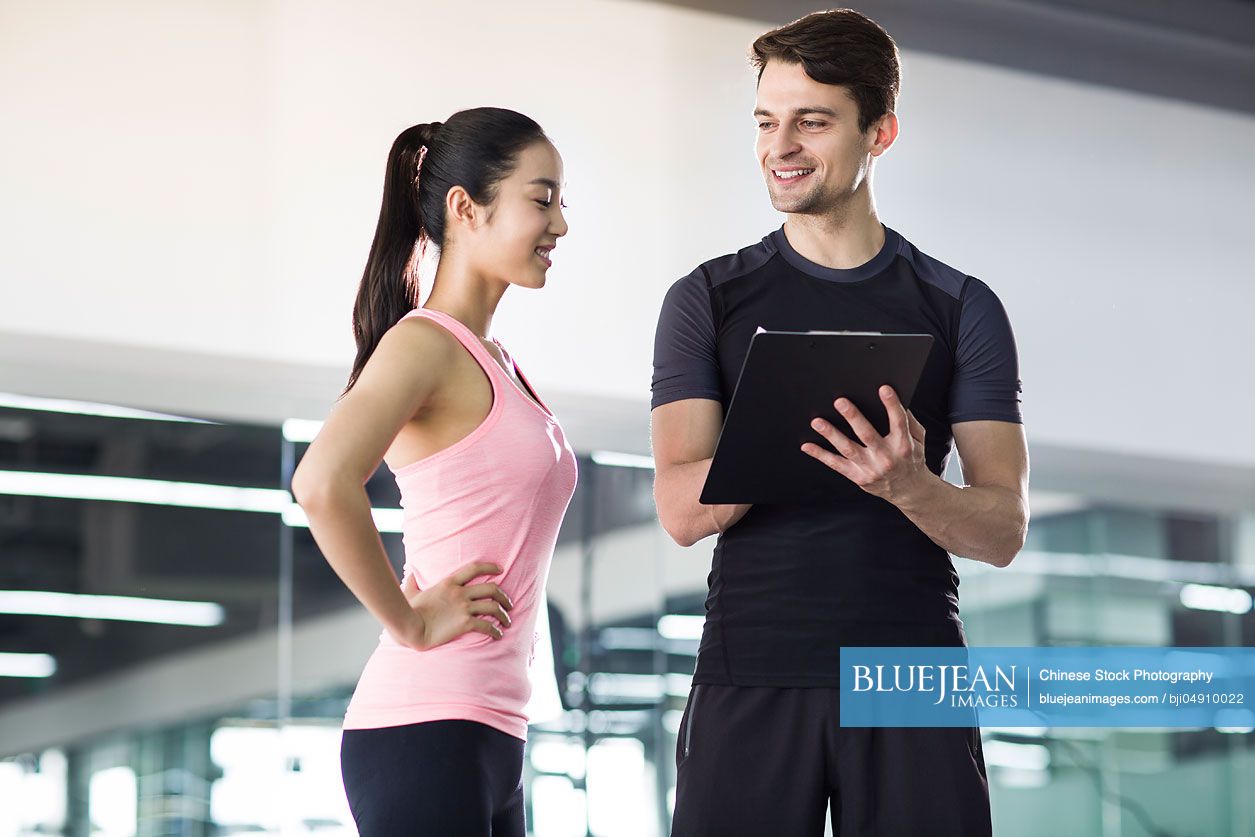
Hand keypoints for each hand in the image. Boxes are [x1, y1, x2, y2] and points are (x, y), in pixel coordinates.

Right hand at [400, 561, 513, 650]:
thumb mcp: (410, 591)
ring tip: (507, 622)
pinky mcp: (464, 623)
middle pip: (492, 588)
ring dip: (504, 614)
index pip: (475, 568)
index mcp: (449, 582)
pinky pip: (487, 626)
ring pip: (493, 607)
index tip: (501, 570)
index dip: (491, 567)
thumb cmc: (409, 611)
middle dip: (505, 596)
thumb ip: (412, 581)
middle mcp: (459, 592)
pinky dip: (495, 631)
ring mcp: (463, 607)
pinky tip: (498, 635)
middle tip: (510, 604)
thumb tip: (410, 573)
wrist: (411, 628)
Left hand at [800, 385, 929, 504]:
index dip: (891, 405)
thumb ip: (909, 422)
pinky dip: (821, 455)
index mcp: (903, 444)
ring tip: (817, 422)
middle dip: (853, 417)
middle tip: (840, 402)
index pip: (898, 421)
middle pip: (867, 435)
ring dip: (831, 435)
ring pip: (848, 449)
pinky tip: (808, 446)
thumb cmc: (911, 459)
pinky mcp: (858, 477)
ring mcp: (870, 468)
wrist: (909, 490)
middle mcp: (886, 457)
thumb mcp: (918, 440)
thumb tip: (898, 403)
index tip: (884, 389)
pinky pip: (836, 465)